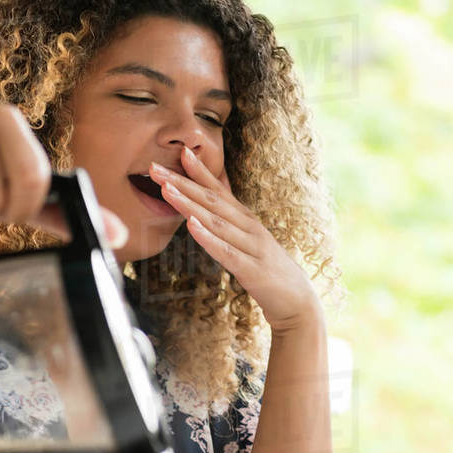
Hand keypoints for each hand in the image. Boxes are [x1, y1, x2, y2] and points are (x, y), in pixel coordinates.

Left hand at [149, 146, 321, 333]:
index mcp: (245, 219)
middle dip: (182, 182)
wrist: (298, 302)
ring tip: (167, 189)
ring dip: (190, 204)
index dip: (199, 170)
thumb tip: (210, 204)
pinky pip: (227, 251)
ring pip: (216, 221)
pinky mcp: (252, 270)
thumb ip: (231, 221)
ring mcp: (252, 247)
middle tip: (154, 168)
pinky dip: (208, 237)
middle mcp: (249, 227)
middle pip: (212, 200)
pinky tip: (192, 225)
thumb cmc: (268, 269)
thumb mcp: (248, 240)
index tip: (179, 150)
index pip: (219, 189)